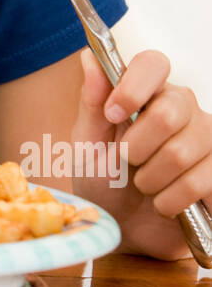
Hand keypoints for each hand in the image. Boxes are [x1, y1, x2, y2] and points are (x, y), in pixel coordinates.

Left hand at [72, 47, 211, 260]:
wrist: (123, 229)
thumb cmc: (105, 182)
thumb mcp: (88, 144)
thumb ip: (92, 102)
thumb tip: (89, 57)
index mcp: (148, 94)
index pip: (153, 63)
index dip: (133, 86)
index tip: (113, 114)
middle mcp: (184, 109)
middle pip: (169, 110)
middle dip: (136, 147)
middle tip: (126, 162)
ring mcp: (207, 140)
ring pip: (181, 151)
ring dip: (150, 180)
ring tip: (144, 186)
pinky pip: (199, 182)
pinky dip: (169, 201)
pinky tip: (165, 203)